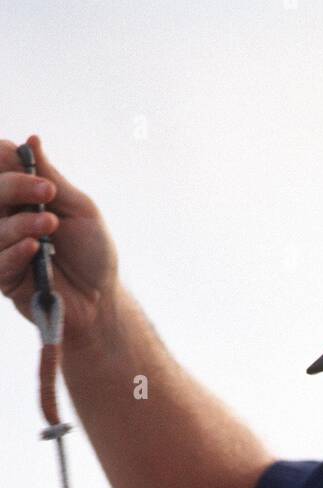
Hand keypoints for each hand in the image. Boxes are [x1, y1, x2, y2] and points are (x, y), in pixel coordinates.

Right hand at [0, 133, 118, 337]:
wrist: (102, 300)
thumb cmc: (93, 254)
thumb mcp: (80, 210)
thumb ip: (52, 178)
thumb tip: (32, 140)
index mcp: (23, 198)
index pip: (0, 168)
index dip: (4, 160)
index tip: (17, 155)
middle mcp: (8, 219)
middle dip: (15, 186)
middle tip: (47, 192)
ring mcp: (4, 248)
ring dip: (22, 222)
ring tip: (50, 225)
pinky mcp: (5, 278)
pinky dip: (15, 251)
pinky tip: (34, 247)